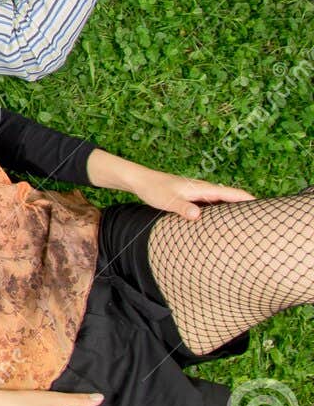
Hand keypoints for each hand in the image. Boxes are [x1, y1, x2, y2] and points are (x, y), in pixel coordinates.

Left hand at [129, 171, 254, 219]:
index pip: (230, 193)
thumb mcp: (167, 201)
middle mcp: (203, 189)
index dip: (248, 200)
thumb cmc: (154, 189)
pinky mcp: (192, 198)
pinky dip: (220, 211)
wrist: (140, 181)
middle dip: (245, 207)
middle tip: (262, 221)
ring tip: (246, 224)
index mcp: (201, 189)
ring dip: (233, 210)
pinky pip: (212, 205)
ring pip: (221, 202)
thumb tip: (198, 216)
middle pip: (230, 197)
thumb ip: (183, 208)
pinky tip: (221, 222)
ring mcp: (198, 193)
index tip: (264, 207)